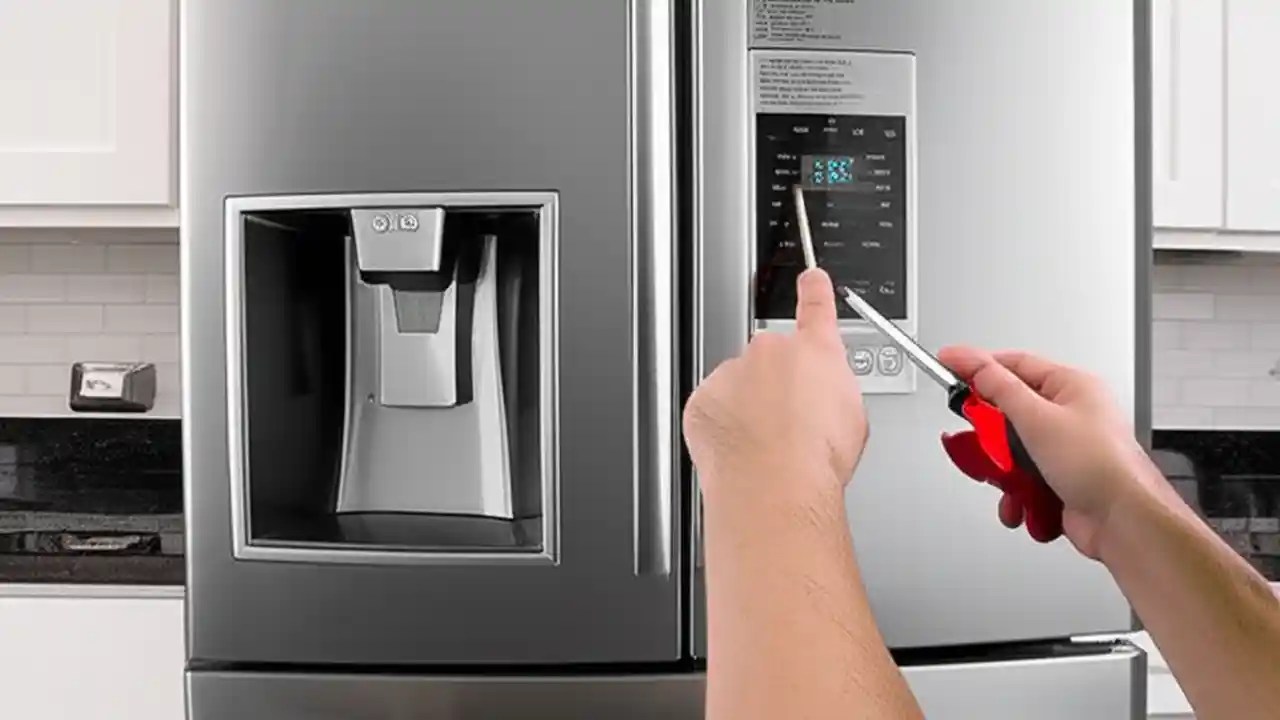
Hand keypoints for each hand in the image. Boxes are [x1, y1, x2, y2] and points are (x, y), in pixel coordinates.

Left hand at [683, 269, 866, 502]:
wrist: (775, 483)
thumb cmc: (816, 458)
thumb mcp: (852, 418)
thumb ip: (834, 392)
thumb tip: (826, 399)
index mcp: (814, 353)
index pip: (816, 308)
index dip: (814, 291)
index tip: (811, 277)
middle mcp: (770, 352)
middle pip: (770, 360)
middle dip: (775, 386)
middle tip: (786, 426)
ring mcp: (732, 373)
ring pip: (737, 386)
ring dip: (747, 409)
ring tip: (764, 447)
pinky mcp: (703, 399)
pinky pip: (711, 409)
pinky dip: (721, 427)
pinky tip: (740, 451)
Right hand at [937, 347, 1172, 558]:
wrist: (1122, 522)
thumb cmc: (1102, 467)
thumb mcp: (1038, 419)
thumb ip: (999, 388)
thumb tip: (974, 363)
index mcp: (1072, 387)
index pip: (1014, 365)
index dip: (977, 365)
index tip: (948, 365)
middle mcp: (1070, 415)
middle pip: (1009, 411)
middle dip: (991, 434)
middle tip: (985, 440)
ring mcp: (1064, 449)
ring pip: (1011, 450)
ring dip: (1004, 470)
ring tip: (1011, 478)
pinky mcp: (1058, 479)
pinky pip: (1022, 479)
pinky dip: (1016, 494)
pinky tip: (1023, 501)